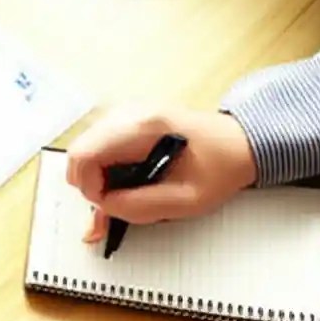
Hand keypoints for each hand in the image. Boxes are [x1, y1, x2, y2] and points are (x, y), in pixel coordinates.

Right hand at [66, 108, 257, 241]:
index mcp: (143, 128)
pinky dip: (104, 168)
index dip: (90, 187)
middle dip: (91, 185)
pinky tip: (126, 182)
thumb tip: (105, 206)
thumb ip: (139, 207)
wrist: (240, 144)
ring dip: (97, 178)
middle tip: (115, 205)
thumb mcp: (186, 200)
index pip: (85, 154)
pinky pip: (98, 145)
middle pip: (79, 151)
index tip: (109, 205)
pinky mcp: (127, 119)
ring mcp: (125, 113)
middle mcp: (128, 113)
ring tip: (125, 195)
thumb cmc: (221, 166)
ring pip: (85, 150)